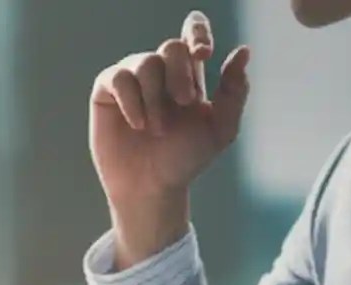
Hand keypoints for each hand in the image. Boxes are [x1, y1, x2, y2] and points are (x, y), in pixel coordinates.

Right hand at [91, 10, 250, 268]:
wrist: (151, 188)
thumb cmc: (183, 160)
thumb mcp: (220, 129)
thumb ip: (234, 90)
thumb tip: (243, 51)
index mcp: (188, 75)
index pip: (192, 34)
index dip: (197, 31)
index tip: (203, 52)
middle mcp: (160, 73)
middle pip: (171, 47)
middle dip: (180, 74)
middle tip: (184, 103)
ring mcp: (132, 80)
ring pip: (146, 62)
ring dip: (156, 98)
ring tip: (156, 129)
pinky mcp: (107, 92)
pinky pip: (118, 77)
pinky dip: (131, 100)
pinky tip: (137, 125)